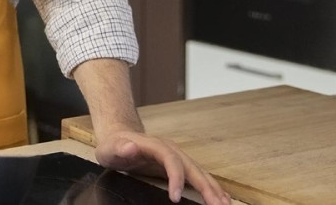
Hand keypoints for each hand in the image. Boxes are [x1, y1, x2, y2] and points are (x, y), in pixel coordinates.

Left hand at [94, 130, 229, 204]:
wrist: (119, 137)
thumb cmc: (114, 146)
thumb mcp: (110, 147)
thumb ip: (120, 147)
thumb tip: (131, 146)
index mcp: (156, 145)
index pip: (171, 160)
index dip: (176, 177)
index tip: (175, 197)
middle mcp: (171, 150)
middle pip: (192, 167)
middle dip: (205, 186)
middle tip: (217, 204)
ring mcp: (177, 156)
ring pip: (199, 172)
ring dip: (213, 187)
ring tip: (225, 203)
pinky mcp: (179, 165)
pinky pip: (197, 175)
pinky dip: (210, 186)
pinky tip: (220, 196)